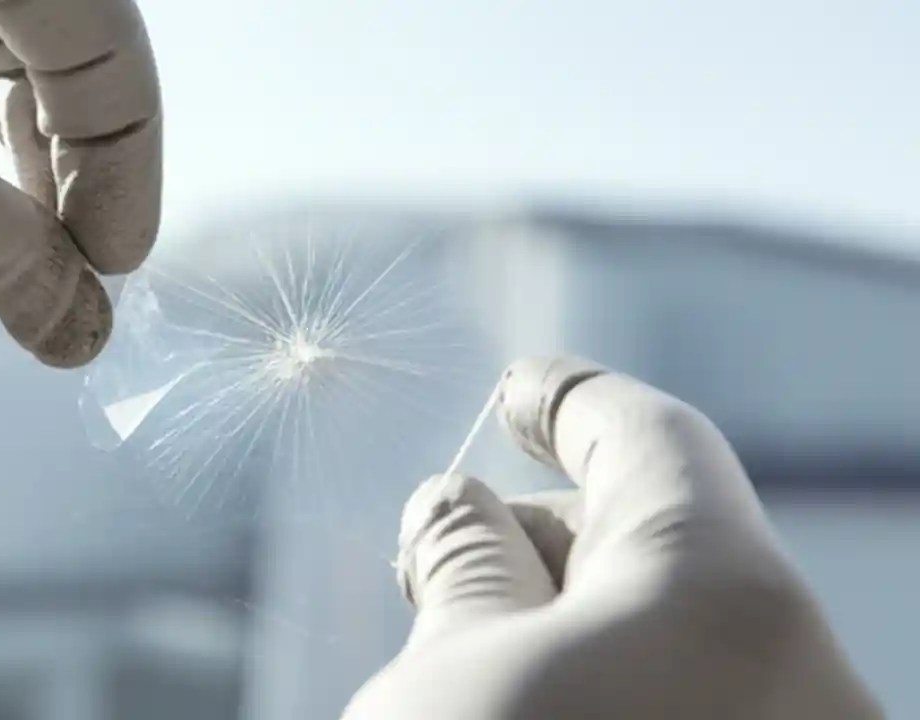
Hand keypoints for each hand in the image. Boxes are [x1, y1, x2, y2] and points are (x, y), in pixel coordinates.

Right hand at [345, 357, 882, 718]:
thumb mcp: (443, 675)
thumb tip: (454, 505)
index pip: (648, 438)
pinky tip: (516, 697)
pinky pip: (680, 694)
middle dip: (537, 536)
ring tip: (456, 658)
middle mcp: (787, 670)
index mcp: (720, 599)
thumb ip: (457, 569)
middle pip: (654, 543)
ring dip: (556, 622)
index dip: (568, 397)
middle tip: (437, 557)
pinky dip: (598, 681)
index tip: (518, 388)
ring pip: (664, 636)